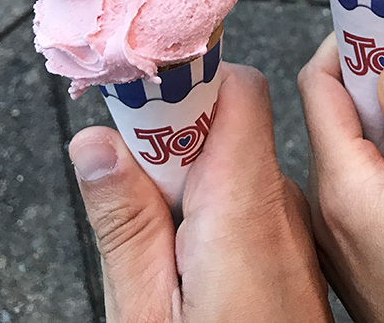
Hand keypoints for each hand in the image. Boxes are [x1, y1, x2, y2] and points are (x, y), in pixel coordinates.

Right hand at [70, 63, 333, 322]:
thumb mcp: (148, 313)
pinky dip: (213, 197)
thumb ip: (125, 222)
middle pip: (232, 120)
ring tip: (154, 217)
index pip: (239, 92)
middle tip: (129, 172)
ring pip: (237, 157)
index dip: (189, 83)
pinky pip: (250, 194)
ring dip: (191, 168)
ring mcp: (288, 227)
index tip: (138, 102)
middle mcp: (279, 206)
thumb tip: (96, 143)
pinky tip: (185, 240)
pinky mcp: (286, 247)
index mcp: (246, 208)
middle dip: (176, 130)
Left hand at [298, 33, 383, 322]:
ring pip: (345, 142)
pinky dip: (382, 144)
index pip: (320, 90)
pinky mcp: (360, 244)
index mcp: (348, 196)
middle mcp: (330, 212)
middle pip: (329, 111)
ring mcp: (341, 232)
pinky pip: (358, 175)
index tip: (381, 16)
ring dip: (375, 106)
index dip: (348, 45)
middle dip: (365, 70)